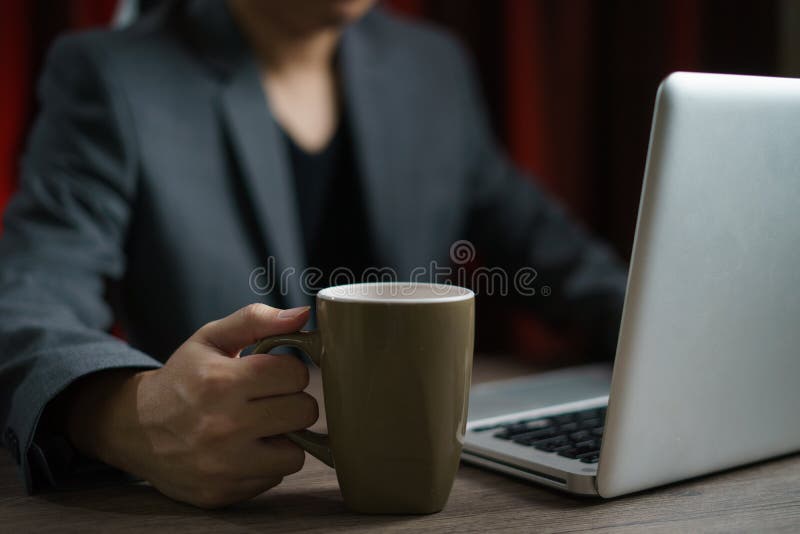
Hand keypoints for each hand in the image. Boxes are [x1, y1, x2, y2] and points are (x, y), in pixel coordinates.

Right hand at [67, 304, 317, 507]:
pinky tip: (243, 449)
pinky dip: (265, 463)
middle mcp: (223, 426)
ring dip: (284, 438)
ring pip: (296, 453)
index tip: (274, 373)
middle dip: (293, 402)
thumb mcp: (210, 339)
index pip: (295, 374)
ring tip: (260, 426)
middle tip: (270, 400)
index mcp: (221, 382)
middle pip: (304, 412)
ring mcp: (223, 465)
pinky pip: (273, 478)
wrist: (135, 429)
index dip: (289, 371)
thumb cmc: (182, 378)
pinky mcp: (222, 493)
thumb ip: (256, 320)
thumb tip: (303, 315)